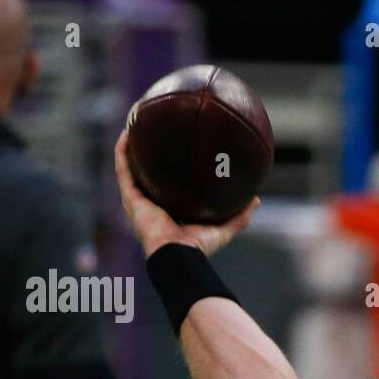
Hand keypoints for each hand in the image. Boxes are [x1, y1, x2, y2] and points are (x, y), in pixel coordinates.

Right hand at [113, 129, 258, 257]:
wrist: (178, 255)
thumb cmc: (199, 247)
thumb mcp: (223, 228)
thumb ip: (239, 216)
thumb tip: (256, 199)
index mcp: (170, 211)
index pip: (167, 187)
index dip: (169, 170)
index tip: (176, 150)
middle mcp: (151, 205)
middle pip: (145, 175)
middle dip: (146, 154)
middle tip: (153, 131)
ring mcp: (138, 201)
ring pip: (129, 168)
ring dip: (130, 147)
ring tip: (135, 123)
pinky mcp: (130, 198)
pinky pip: (123, 169)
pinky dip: (122, 151)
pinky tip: (127, 132)